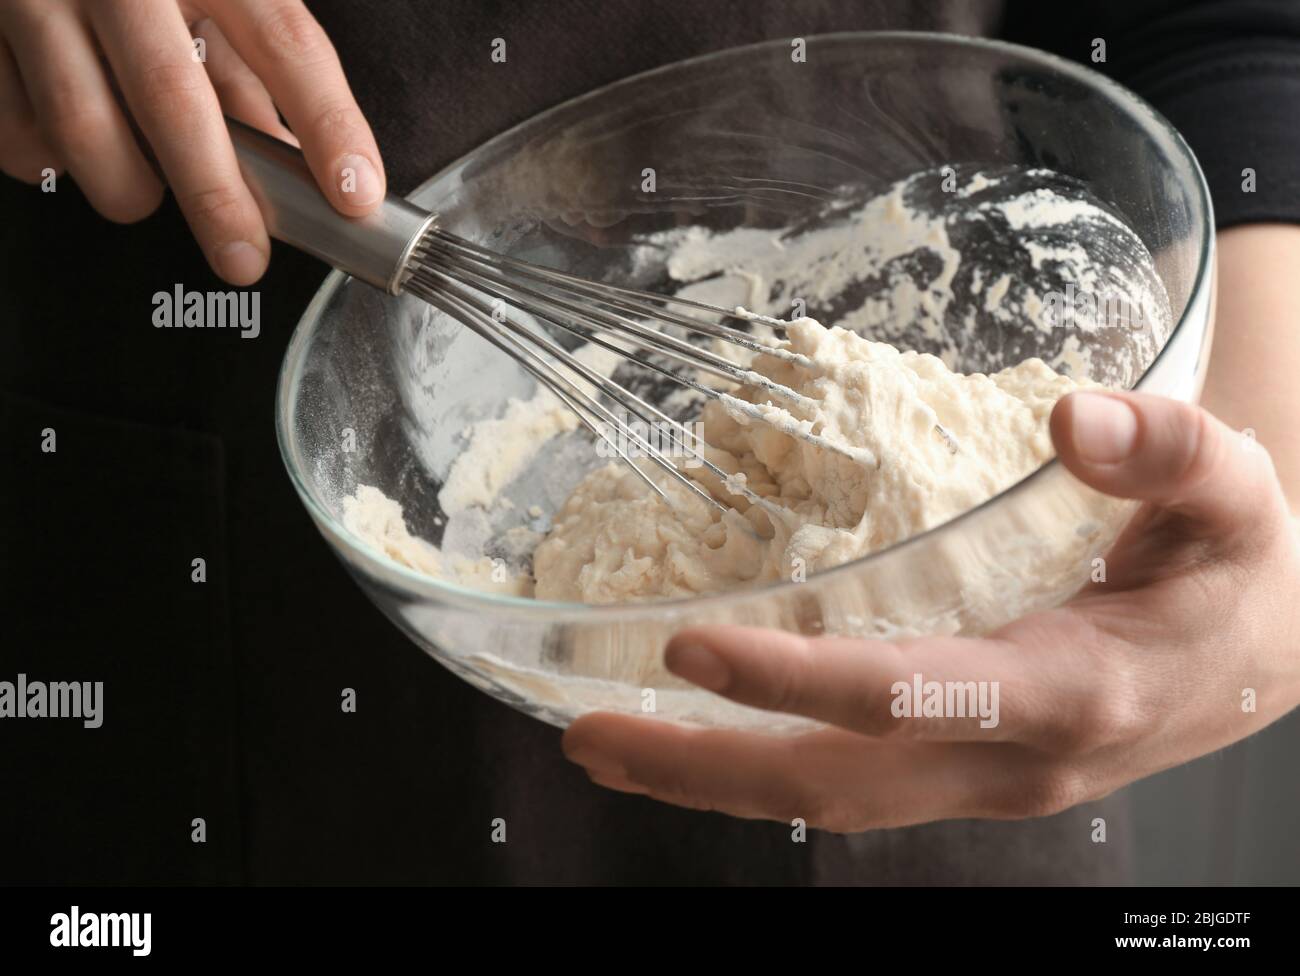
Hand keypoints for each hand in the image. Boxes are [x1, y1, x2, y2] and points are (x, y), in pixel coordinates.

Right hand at [0, 0, 383, 283]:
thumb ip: (254, 71)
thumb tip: (302, 166)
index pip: (284, 41)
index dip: (327, 124)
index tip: (354, 192)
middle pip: (174, 97)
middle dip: (217, 196)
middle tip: (245, 257)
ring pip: (83, 125)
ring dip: (130, 186)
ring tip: (151, 192)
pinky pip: (20, 131)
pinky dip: (59, 165)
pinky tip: (80, 152)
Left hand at [563, 391, 1299, 830]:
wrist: (1257, 665)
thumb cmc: (1233, 576)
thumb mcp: (1233, 499)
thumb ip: (1169, 452)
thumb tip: (1075, 418)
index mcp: (1067, 690)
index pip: (908, 696)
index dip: (797, 680)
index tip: (690, 645)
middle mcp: (1008, 758)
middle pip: (836, 783)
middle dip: (705, 768)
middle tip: (588, 734)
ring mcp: (979, 779)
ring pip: (829, 800)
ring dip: (711, 780)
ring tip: (605, 740)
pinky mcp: (960, 771)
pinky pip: (847, 780)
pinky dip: (759, 762)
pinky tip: (693, 728)